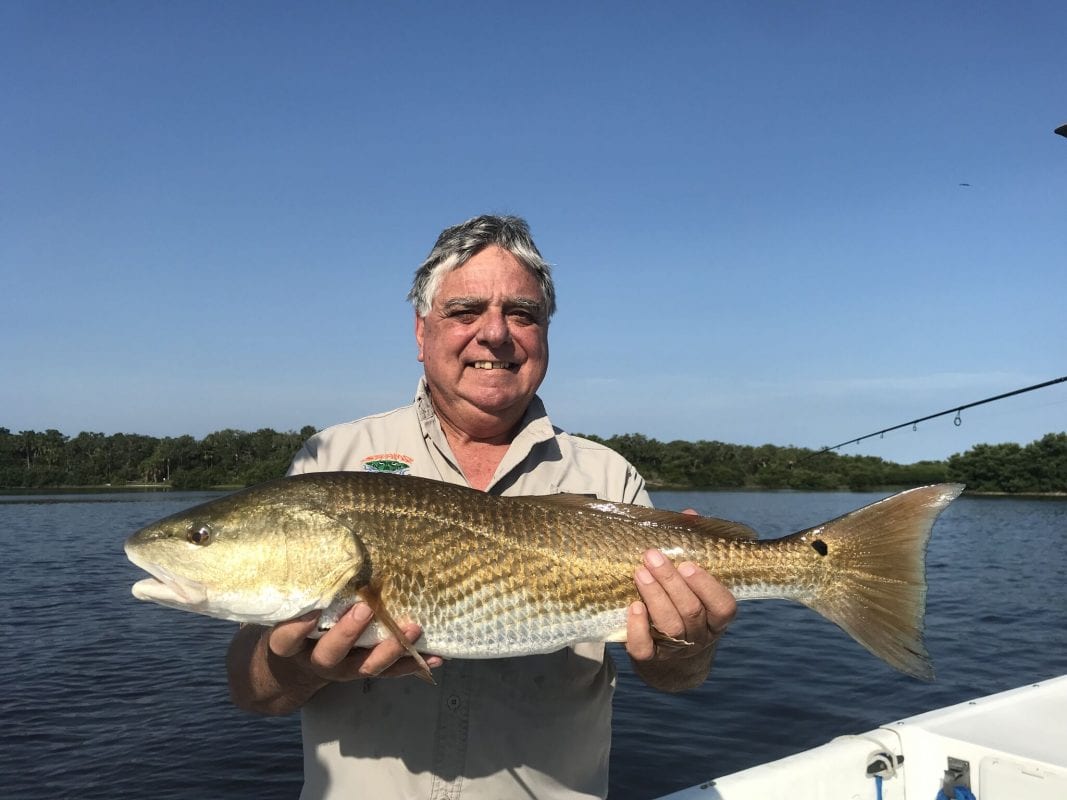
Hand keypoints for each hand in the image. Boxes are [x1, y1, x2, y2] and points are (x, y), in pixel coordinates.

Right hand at [268, 603, 442, 682]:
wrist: (301, 666)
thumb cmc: (301, 623)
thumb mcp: (294, 608)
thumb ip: (307, 589)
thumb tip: (329, 541)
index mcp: (293, 645)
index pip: (286, 640)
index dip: (297, 628)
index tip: (313, 608)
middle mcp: (319, 661)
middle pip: (330, 655)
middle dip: (349, 633)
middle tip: (366, 608)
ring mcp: (344, 670)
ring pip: (366, 668)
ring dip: (391, 649)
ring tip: (412, 629)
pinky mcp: (367, 672)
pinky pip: (392, 673)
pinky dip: (414, 664)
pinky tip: (436, 656)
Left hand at [626, 547, 735, 662]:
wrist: (671, 658)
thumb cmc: (685, 605)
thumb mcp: (695, 581)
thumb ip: (693, 548)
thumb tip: (689, 514)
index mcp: (716, 618)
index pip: (723, 606)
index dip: (706, 585)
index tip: (686, 564)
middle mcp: (700, 635)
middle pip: (691, 611)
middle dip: (670, 582)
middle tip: (652, 557)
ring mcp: (676, 649)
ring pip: (670, 626)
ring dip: (654, 596)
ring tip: (640, 573)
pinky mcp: (651, 658)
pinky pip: (645, 649)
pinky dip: (638, 629)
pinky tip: (633, 607)